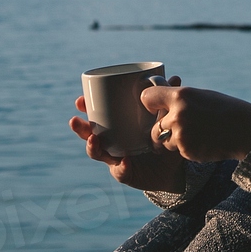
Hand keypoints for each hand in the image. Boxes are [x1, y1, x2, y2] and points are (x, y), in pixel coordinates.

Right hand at [69, 75, 186, 192]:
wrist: (173, 167)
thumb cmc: (165, 139)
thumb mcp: (166, 118)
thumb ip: (167, 101)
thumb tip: (175, 78)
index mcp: (117, 125)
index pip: (97, 115)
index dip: (86, 108)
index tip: (81, 99)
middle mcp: (112, 142)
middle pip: (90, 134)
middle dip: (81, 127)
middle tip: (75, 120)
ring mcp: (116, 158)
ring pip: (98, 153)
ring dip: (92, 147)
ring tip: (94, 139)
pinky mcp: (126, 174)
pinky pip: (120, 171)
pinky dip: (122, 167)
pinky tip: (126, 161)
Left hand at [141, 84, 250, 162]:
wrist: (247, 130)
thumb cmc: (226, 109)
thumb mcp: (201, 95)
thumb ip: (179, 99)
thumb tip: (158, 99)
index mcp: (181, 96)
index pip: (147, 97)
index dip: (151, 103)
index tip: (155, 105)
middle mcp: (177, 115)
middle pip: (153, 128)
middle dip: (161, 129)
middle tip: (177, 127)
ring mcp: (182, 135)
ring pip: (164, 142)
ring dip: (173, 141)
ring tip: (195, 134)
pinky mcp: (187, 151)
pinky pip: (178, 151)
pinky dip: (186, 148)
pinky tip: (203, 141)